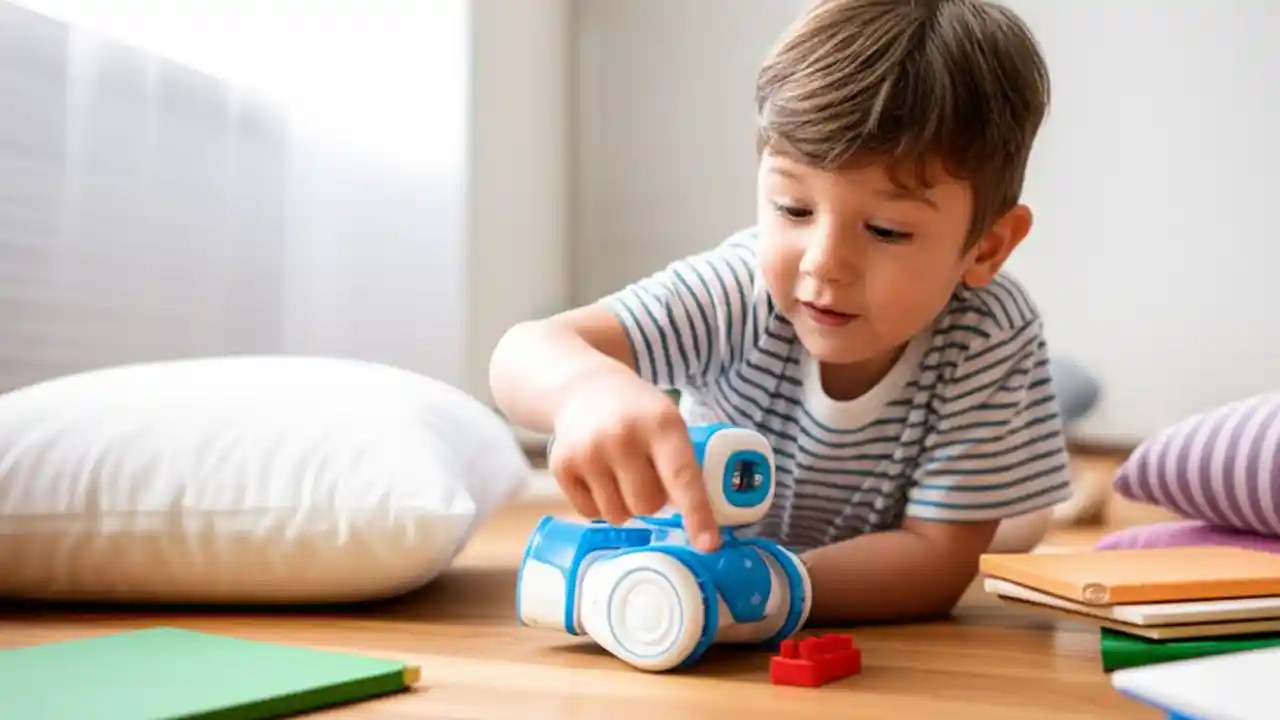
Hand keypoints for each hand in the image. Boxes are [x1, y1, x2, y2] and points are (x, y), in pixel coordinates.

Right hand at [549, 373, 719, 551]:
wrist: (584, 388)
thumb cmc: (638, 414)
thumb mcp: (668, 423)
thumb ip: (682, 466)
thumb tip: (695, 523)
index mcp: (661, 424)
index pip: (683, 477)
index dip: (697, 513)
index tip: (708, 544)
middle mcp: (622, 437)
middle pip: (647, 506)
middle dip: (651, 499)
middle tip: (645, 472)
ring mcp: (588, 452)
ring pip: (618, 515)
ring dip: (624, 503)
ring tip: (619, 471)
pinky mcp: (562, 466)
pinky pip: (591, 514)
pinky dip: (599, 503)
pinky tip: (598, 473)